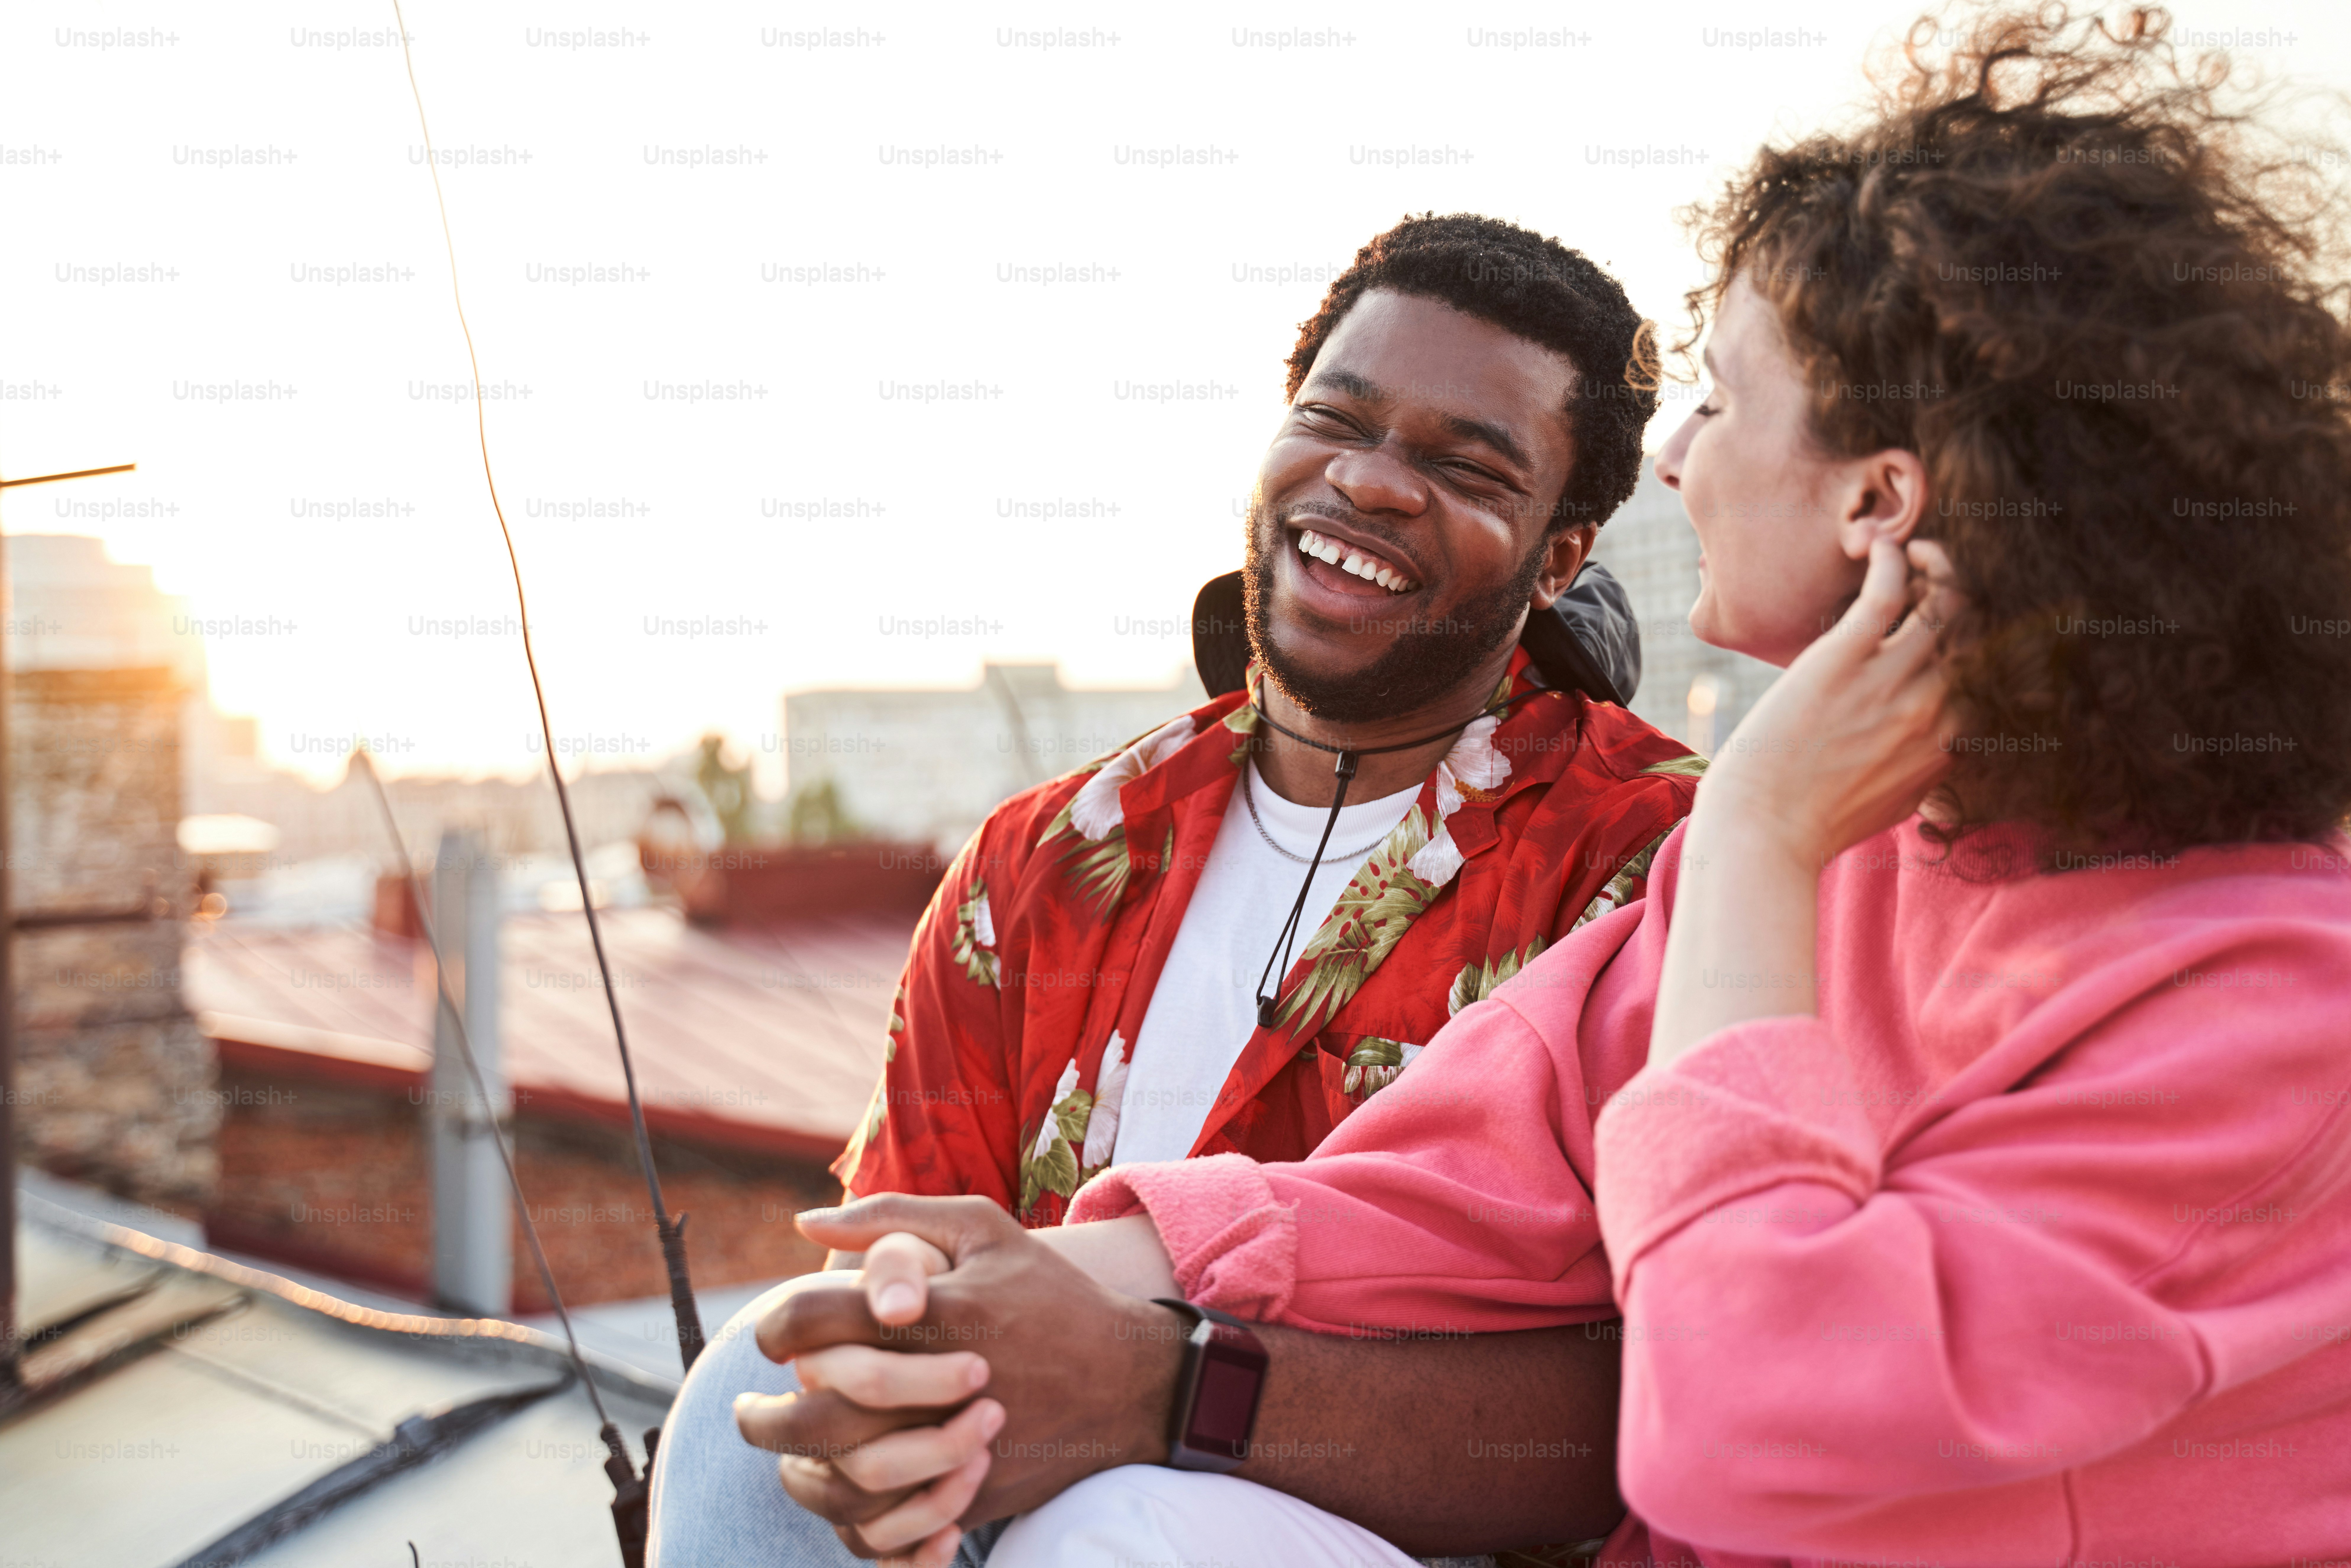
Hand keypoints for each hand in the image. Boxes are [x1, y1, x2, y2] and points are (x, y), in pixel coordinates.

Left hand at [738, 1196, 1184, 1556]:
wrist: (1129, 1377)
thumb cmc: (1047, 1291)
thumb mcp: (983, 1229)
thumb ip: (892, 1217)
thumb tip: (804, 1221)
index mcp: (940, 1312)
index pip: (820, 1321)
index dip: (778, 1326)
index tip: (774, 1335)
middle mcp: (943, 1383)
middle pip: (817, 1412)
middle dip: (762, 1415)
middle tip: (746, 1407)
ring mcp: (960, 1446)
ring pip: (845, 1481)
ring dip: (797, 1472)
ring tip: (782, 1455)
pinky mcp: (976, 1494)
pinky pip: (889, 1524)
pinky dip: (848, 1517)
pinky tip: (833, 1489)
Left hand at [1703, 535, 1962, 865]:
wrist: (1762, 831)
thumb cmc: (1814, 823)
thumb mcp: (1893, 803)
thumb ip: (1923, 772)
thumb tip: (1937, 757)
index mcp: (1947, 743)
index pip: (1988, 674)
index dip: (1978, 638)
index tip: (1955, 619)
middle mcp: (1931, 710)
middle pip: (1977, 632)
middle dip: (1965, 594)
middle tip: (1938, 575)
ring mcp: (1889, 684)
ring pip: (1945, 604)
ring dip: (1938, 565)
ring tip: (1918, 553)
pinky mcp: (1841, 661)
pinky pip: (1886, 593)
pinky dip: (1893, 559)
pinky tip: (1885, 546)